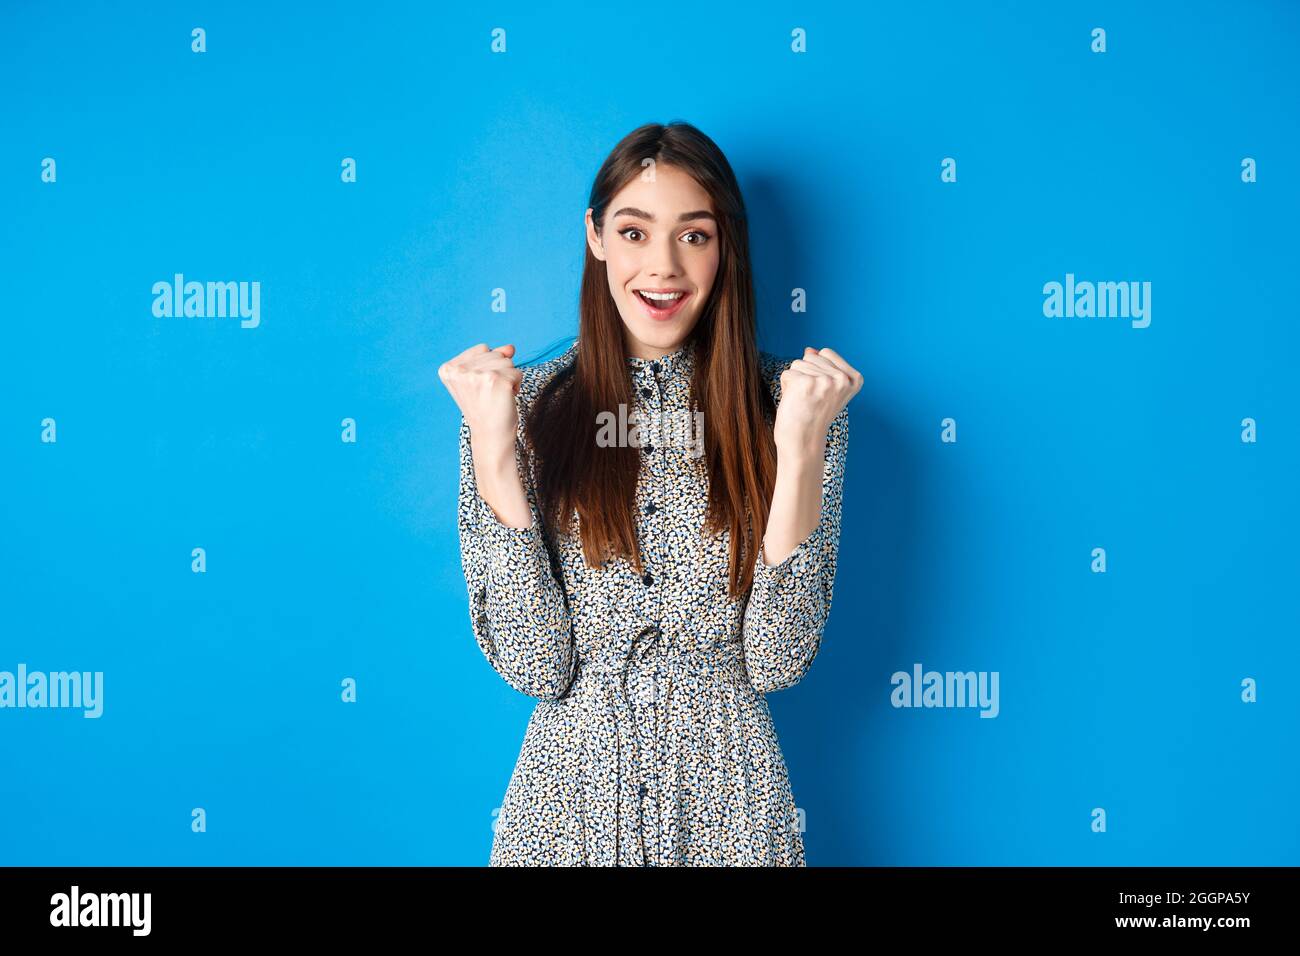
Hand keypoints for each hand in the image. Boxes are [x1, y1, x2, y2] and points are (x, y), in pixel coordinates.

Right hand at [438, 343, 522, 459]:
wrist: (490, 436)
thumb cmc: (485, 408)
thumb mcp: (480, 379)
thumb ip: (493, 358)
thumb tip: (510, 347)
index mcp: (448, 369)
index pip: (482, 348)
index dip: (488, 367)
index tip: (480, 387)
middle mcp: (460, 371)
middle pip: (495, 353)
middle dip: (499, 372)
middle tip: (489, 394)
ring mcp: (478, 375)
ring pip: (508, 361)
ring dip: (508, 378)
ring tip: (496, 396)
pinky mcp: (497, 381)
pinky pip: (517, 373)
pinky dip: (516, 386)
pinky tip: (505, 399)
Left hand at [772, 347, 862, 458]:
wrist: (803, 442)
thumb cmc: (813, 417)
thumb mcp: (825, 389)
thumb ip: (821, 367)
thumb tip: (809, 349)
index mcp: (854, 379)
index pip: (826, 353)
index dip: (817, 371)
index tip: (821, 394)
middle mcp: (842, 379)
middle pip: (811, 356)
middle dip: (805, 376)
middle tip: (811, 400)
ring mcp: (825, 380)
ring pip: (798, 363)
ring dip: (795, 382)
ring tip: (804, 402)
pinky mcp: (806, 383)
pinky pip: (787, 373)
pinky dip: (786, 388)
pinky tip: (795, 403)